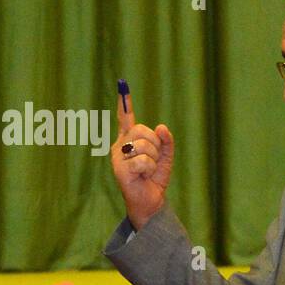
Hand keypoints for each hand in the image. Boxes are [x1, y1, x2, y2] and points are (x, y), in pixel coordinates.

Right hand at [110, 84, 173, 229]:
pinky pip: (142, 161)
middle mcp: (120, 145)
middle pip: (142, 130)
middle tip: (153, 160)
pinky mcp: (119, 169)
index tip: (122, 83)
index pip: (126, 118)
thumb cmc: (155, 178)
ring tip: (148, 170)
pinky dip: (149, 170)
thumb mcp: (166, 157)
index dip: (124, 101)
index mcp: (129, 140)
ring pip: (144, 146)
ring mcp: (118, 157)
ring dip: (153, 160)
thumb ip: (166, 141)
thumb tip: (161, 126)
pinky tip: (143, 177)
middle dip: (155, 145)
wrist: (150, 201)